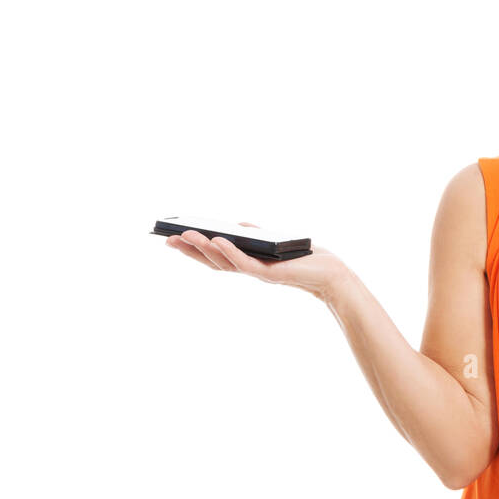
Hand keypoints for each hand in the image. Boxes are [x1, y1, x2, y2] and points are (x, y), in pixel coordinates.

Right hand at [166, 221, 352, 301]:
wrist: (330, 274)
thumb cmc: (304, 259)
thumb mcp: (274, 241)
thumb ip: (255, 234)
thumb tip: (237, 225)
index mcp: (248, 263)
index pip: (215, 257)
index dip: (194, 250)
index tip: (173, 238)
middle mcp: (249, 270)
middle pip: (214, 262)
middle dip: (190, 251)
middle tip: (168, 239)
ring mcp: (258, 273)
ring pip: (226, 263)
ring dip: (205, 249)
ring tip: (188, 235)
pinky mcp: (270, 274)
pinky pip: (245, 263)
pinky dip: (230, 252)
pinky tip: (218, 239)